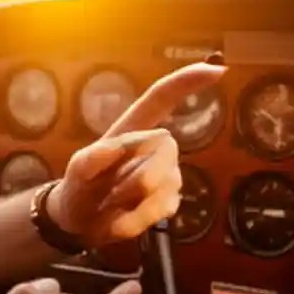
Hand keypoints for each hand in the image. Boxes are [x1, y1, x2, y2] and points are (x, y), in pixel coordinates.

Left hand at [50, 62, 226, 246]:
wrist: (79, 223)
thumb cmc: (78, 186)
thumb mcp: (76, 171)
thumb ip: (92, 158)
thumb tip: (117, 145)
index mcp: (131, 130)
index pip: (160, 99)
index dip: (187, 83)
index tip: (217, 70)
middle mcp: (154, 147)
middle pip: (169, 147)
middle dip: (142, 174)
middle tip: (111, 192)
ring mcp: (165, 174)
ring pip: (167, 182)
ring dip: (135, 201)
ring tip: (111, 204)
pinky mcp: (169, 200)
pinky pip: (163, 208)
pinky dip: (137, 219)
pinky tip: (120, 219)